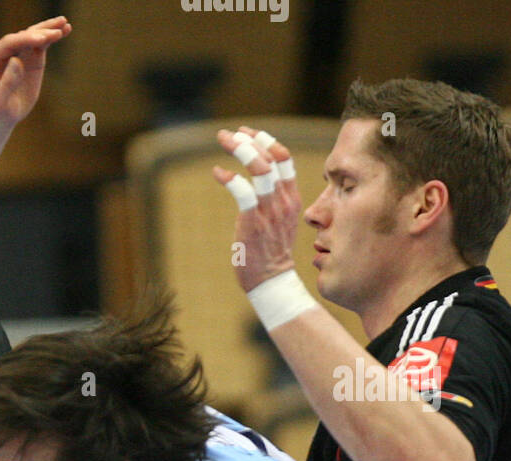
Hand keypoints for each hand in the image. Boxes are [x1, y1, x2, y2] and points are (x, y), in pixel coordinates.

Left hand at [0, 16, 70, 130]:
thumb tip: (17, 60)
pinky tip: (66, 29)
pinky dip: (53, 36)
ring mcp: (18, 51)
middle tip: (56, 33)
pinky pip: (42, 43)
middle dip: (40, 33)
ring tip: (64, 24)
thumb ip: (7, 82)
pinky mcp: (30, 56)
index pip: (9, 43)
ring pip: (34, 35)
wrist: (1, 117)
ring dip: (49, 29)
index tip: (42, 40)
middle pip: (23, 36)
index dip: (26, 39)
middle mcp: (3, 50)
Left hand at [212, 126, 301, 291]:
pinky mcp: (254, 221)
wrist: (271, 279)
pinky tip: (218, 172)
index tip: (248, 132)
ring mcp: (270, 210)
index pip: (284, 158)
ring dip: (241, 150)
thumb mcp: (280, 219)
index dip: (266, 140)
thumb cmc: (270, 251)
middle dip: (249, 139)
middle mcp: (283, 200)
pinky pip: (243, 190)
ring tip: (224, 141)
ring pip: (260, 168)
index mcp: (292, 197)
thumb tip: (259, 182)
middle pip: (271, 157)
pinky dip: (230, 177)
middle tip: (228, 134)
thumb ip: (275, 199)